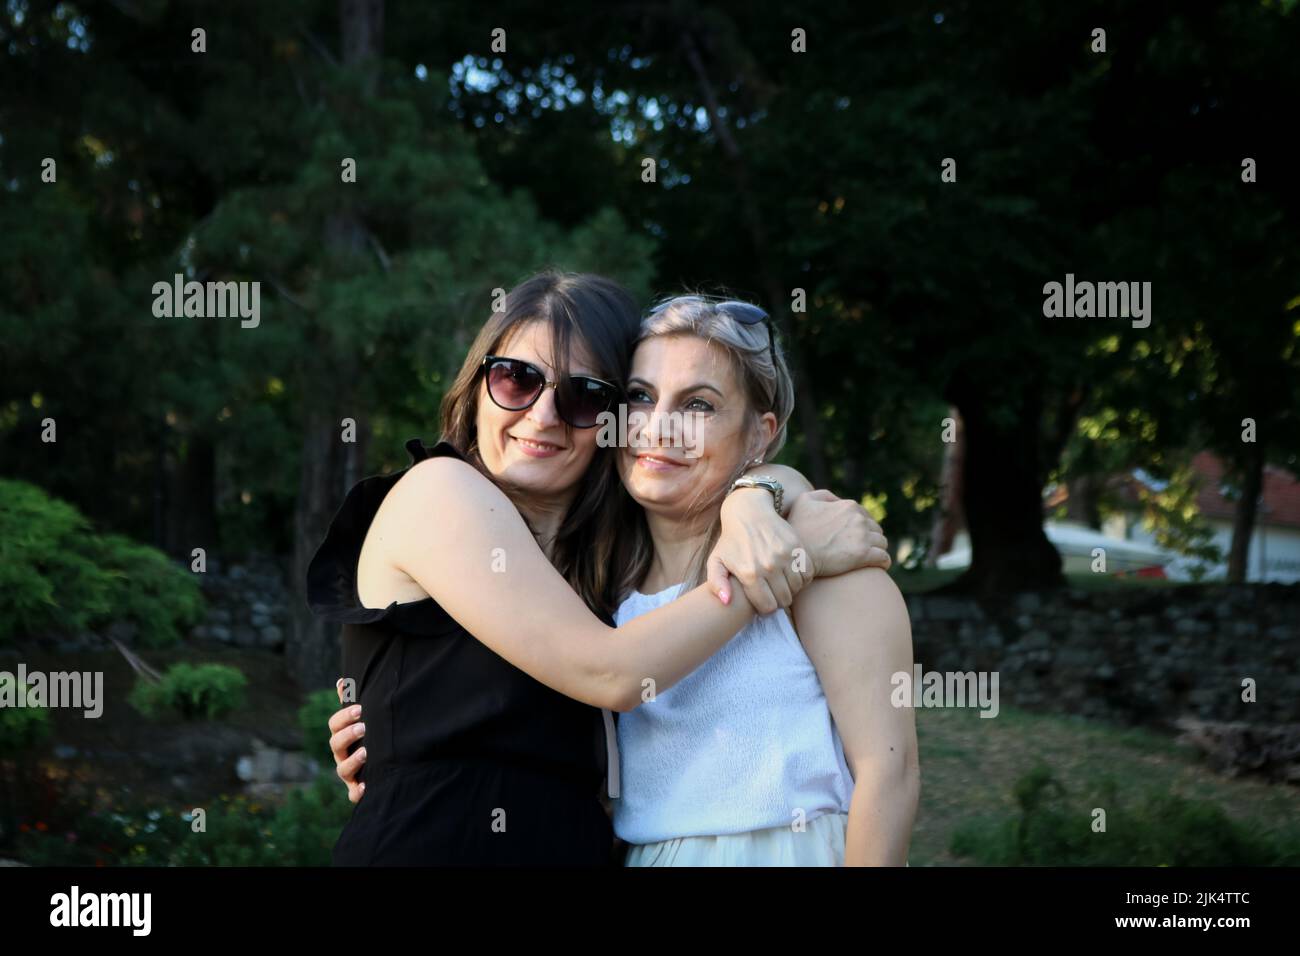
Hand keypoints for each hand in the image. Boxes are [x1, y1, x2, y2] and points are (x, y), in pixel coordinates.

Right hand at [329, 679, 366, 803]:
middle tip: (363, 727)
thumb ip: (352, 701)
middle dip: (348, 735)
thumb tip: (342, 681)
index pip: (335, 724)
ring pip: (342, 769)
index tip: (361, 709)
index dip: (344, 716)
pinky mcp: (356, 788)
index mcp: (341, 735)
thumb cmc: (369, 736)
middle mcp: (341, 754)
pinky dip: (357, 792)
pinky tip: (366, 786)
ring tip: (366, 753)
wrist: (382, 763)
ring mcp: (348, 772)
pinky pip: (353, 794)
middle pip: (335, 745)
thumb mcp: (362, 719)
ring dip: (352, 761)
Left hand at [707, 486, 813, 613]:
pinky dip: (803, 577)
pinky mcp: (797, 546)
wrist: (748, 512)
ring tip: (782, 582)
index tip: (763, 600)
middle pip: (784, 599)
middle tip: (773, 592)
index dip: (766, 607)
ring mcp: (785, 556)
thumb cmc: (731, 540)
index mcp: (749, 573)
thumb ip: (717, 583)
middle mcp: (769, 566)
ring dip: (791, 588)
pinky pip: (808, 573)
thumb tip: (726, 602)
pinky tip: (792, 573)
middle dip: (779, 599)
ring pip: (797, 588)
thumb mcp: (716, 561)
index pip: (767, 607)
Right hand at [788, 490, 890, 576]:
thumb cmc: (797, 529)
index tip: (854, 536)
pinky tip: (879, 566)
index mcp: (848, 506)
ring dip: (878, 549)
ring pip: (882, 542)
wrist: (797, 555)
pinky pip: (884, 558)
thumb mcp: (804, 501)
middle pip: (876, 529)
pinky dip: (884, 562)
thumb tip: (838, 500)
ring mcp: (863, 537)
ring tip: (870, 558)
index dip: (861, 526)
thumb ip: (824, 495)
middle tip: (861, 548)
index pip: (865, 515)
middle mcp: (859, 519)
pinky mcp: (864, 555)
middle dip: (871, 537)